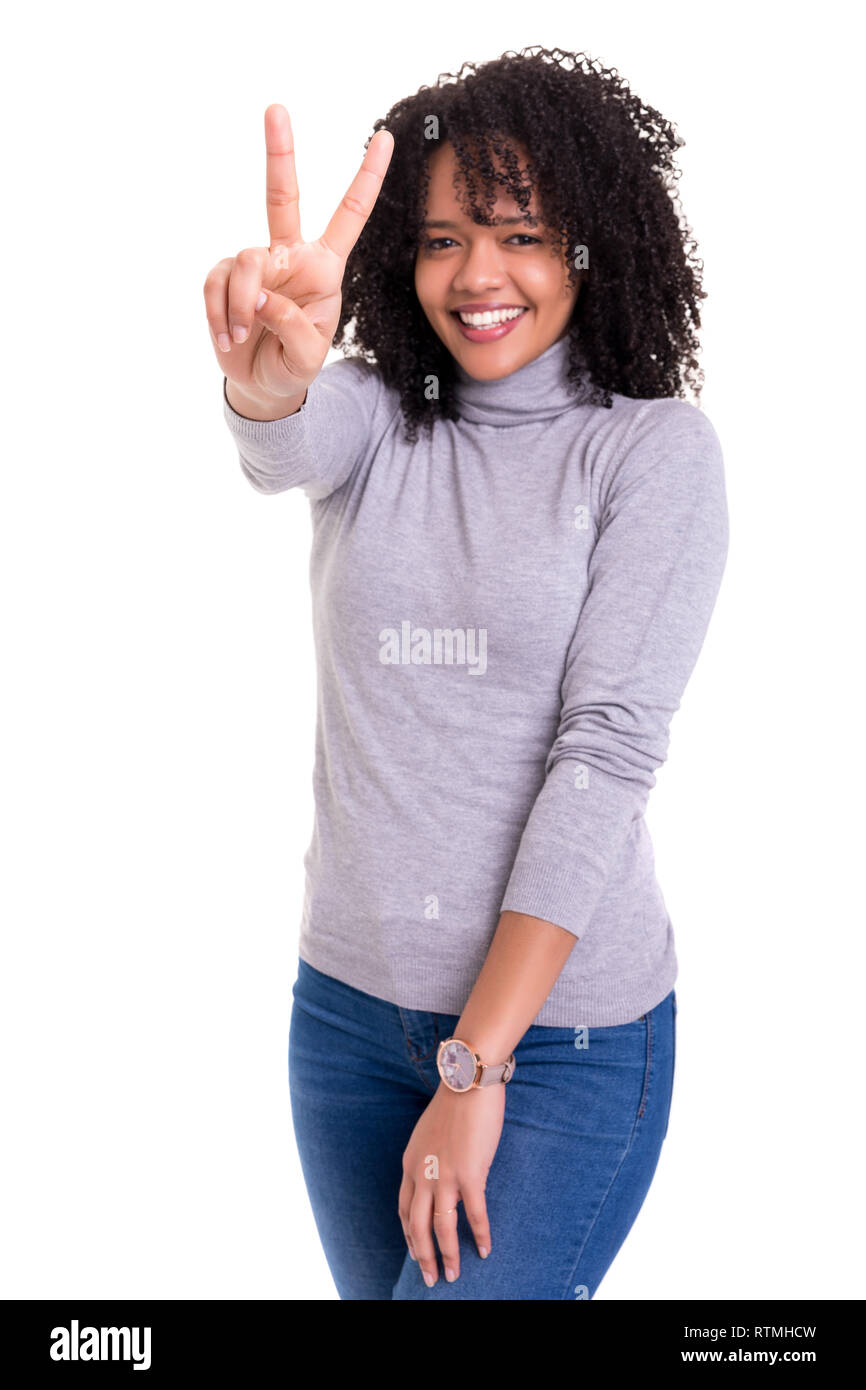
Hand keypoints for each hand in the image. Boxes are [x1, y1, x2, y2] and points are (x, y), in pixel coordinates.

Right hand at [203, 104, 393, 409]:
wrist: (261, 386)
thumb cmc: (293, 366)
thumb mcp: (306, 355)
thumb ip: (290, 325)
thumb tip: (259, 296)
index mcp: (325, 268)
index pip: (350, 216)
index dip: (366, 178)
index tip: (384, 137)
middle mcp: (291, 256)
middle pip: (282, 196)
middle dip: (280, 152)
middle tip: (276, 109)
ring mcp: (256, 264)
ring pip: (244, 260)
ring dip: (239, 303)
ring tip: (241, 335)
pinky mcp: (224, 278)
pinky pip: (216, 284)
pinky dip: (219, 314)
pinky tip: (227, 339)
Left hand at [398, 1081, 504, 1285]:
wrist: (467, 1081)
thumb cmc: (454, 1102)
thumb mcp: (429, 1133)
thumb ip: (429, 1157)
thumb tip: (439, 1173)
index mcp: (410, 1163)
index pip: (404, 1209)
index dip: (409, 1235)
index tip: (417, 1252)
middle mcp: (422, 1173)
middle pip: (416, 1226)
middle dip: (424, 1257)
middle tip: (431, 1279)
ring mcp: (445, 1175)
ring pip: (441, 1227)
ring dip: (448, 1255)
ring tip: (454, 1275)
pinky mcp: (470, 1174)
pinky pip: (474, 1214)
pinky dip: (479, 1235)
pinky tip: (485, 1250)